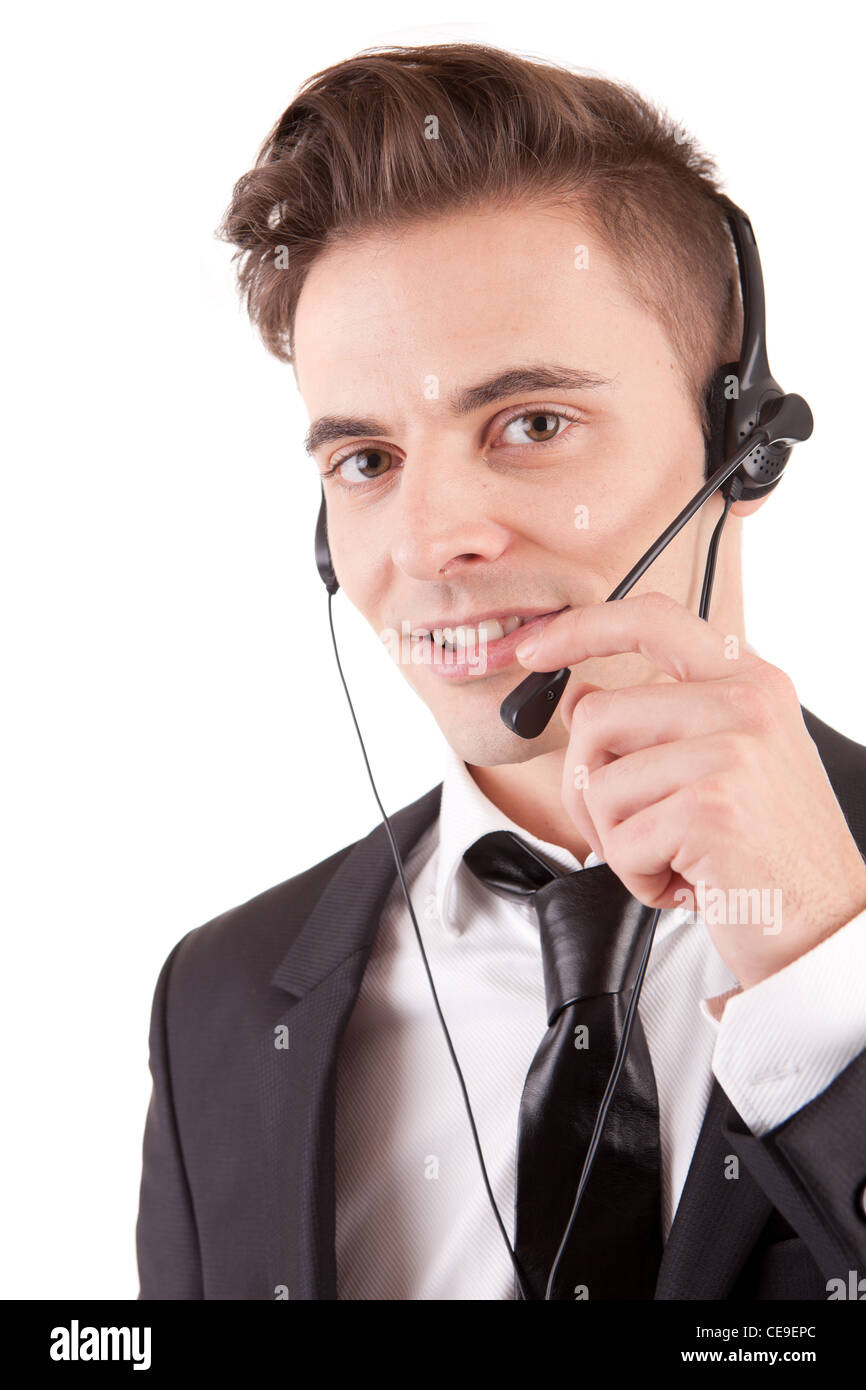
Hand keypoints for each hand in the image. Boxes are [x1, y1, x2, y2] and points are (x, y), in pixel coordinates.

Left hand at [515, 591, 865, 988]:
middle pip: (597, 717)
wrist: (828, 928)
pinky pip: (619, 841)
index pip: (650, 620)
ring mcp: (732, 752)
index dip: (582, 627)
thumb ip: (655, 724)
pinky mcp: (711, 807)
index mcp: (749, 682)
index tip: (534, 648)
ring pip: (599, 784)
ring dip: (619, 841)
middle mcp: (746, 704)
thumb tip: (579, 696)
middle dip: (591, 790)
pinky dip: (639, 877)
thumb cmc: (770, 855)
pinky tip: (688, 883)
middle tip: (637, 833)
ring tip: (677, 858)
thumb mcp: (720, 770)